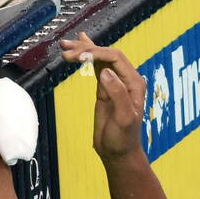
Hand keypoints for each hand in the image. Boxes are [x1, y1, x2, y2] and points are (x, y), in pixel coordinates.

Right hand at [58, 32, 146, 161]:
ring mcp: (115, 82)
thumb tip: (105, 71)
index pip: (115, 58)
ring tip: (65, 46)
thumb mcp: (123, 118)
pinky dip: (87, 58)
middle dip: (87, 50)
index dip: (97, 53)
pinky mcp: (105, 89)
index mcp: (134, 83)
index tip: (79, 56)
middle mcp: (126, 79)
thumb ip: (117, 93)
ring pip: (100, 59)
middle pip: (107, 55)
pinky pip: (97, 68)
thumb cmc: (123, 139)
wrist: (118, 153)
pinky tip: (80, 50)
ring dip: (84, 51)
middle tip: (66, 50)